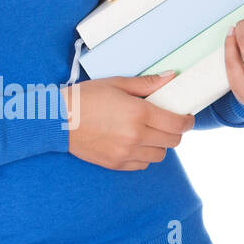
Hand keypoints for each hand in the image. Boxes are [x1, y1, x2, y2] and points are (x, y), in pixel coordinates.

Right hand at [60, 72, 194, 169]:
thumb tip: (171, 78)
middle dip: (175, 131)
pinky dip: (144, 156)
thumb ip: (147, 84)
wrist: (57, 120)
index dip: (187, 121)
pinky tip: (135, 144)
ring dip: (159, 144)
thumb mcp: (116, 83)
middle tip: (168, 123)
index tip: (186, 117)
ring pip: (160, 155)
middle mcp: (135, 136)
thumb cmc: (85, 98)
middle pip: (173, 141)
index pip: (177, 123)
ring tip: (149, 133)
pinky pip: (142, 165)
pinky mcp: (116, 164)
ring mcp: (126, 153)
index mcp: (139, 113)